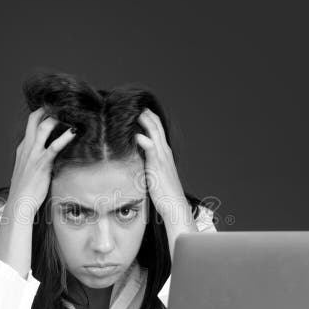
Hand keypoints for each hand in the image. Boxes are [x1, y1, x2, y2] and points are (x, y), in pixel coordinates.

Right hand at [6, 107, 75, 223]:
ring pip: (43, 128)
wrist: (19, 204)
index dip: (43, 115)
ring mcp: (33, 155)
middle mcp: (27, 148)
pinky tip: (74, 132)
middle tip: (62, 104)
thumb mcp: (28, 171)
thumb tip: (50, 157)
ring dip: (56, 119)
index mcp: (23, 149)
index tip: (56, 110)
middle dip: (47, 108)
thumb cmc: (26, 191)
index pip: (31, 125)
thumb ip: (37, 161)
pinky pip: (53, 147)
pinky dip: (64, 138)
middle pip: (34, 119)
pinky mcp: (41, 164)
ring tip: (70, 114)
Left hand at [134, 109, 190, 224]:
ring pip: (155, 133)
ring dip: (145, 121)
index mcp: (163, 152)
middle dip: (145, 113)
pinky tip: (137, 136)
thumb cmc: (164, 192)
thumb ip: (147, 161)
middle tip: (133, 103)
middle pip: (156, 126)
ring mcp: (162, 157)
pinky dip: (145, 141)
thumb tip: (136, 153)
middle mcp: (164, 151)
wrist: (174, 205)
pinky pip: (152, 150)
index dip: (147, 117)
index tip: (136, 109)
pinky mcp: (158, 166)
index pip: (156, 128)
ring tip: (135, 110)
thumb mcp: (154, 172)